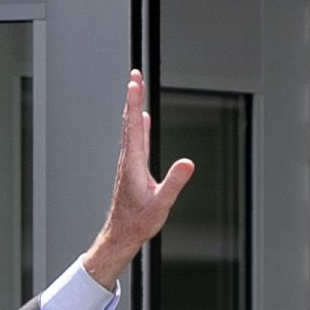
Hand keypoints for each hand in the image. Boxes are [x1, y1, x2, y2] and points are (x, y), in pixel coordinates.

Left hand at [79, 70, 195, 288]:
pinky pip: (134, 139)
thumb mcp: (161, 204)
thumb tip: (188, 162)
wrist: (121, 234)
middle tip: (134, 74)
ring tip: (135, 89)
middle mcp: (128, 159)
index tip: (134, 81)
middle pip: (129, 121)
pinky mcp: (131, 169)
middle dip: (132, 97)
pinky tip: (140, 119)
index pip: (133, 126)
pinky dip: (136, 124)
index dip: (134, 102)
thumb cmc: (139, 222)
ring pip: (130, 129)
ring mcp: (128, 163)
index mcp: (134, 163)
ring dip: (133, 107)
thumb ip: (174, 183)